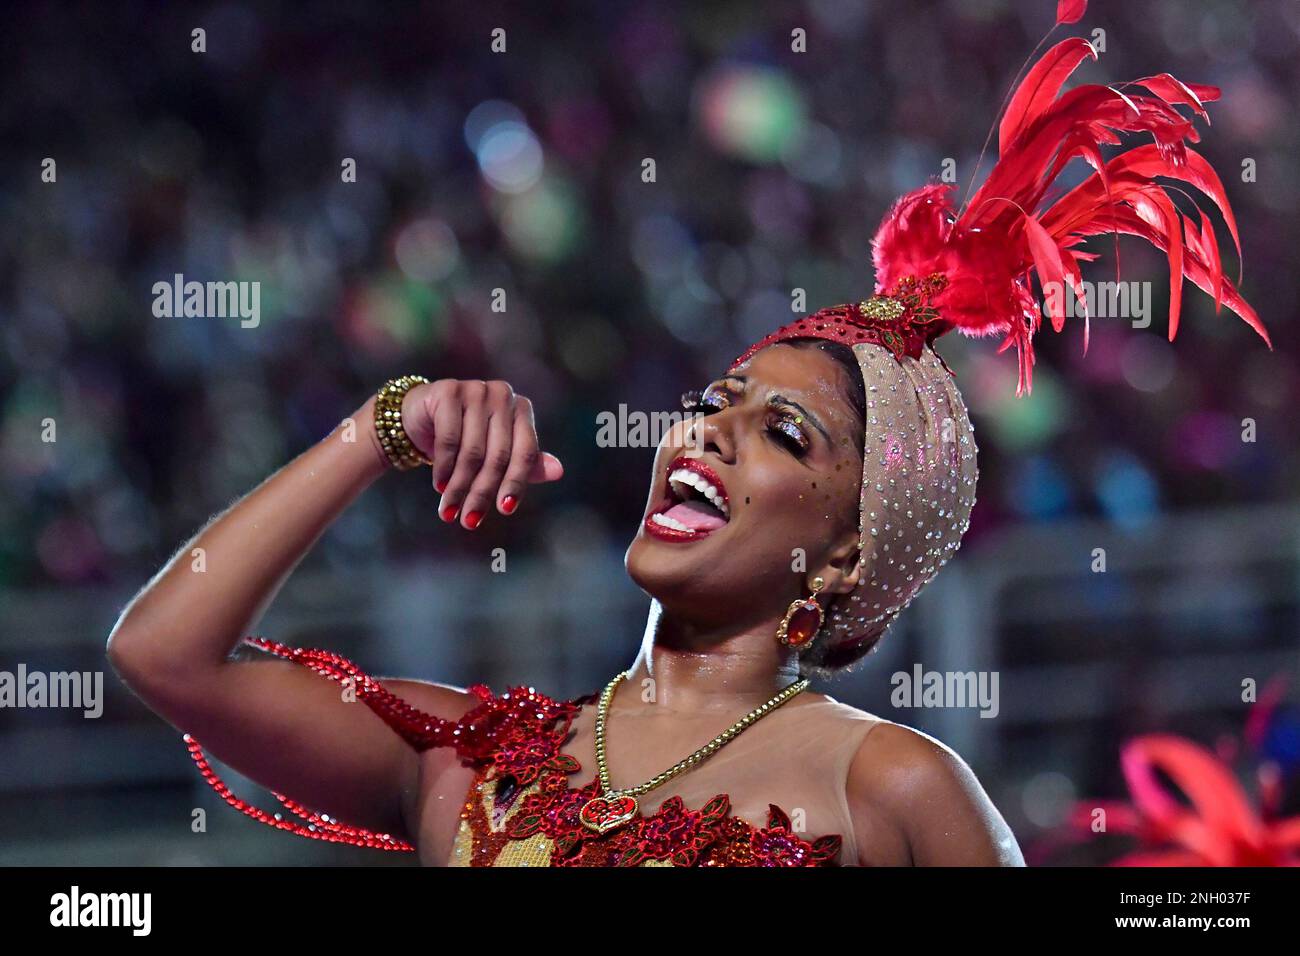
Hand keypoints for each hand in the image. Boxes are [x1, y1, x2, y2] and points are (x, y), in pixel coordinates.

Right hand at [400, 379, 562, 528]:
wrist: (424, 415)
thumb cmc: (467, 436)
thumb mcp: (498, 452)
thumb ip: (527, 463)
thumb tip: (558, 472)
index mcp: (522, 409)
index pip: (525, 451)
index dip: (516, 483)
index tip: (505, 510)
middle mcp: (503, 395)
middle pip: (497, 456)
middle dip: (482, 493)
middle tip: (470, 521)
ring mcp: (476, 390)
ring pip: (471, 452)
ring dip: (460, 487)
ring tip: (450, 511)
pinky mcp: (449, 391)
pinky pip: (449, 440)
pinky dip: (444, 468)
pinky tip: (440, 487)